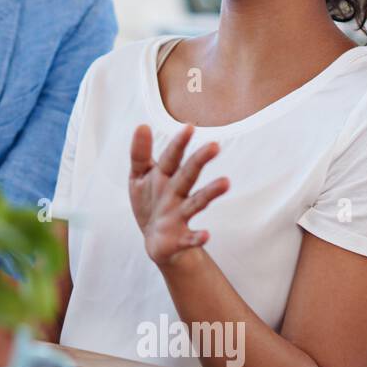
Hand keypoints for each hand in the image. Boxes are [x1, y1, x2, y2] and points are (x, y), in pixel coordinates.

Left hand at [128, 123, 229, 266]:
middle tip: (215, 146)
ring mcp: (179, 215)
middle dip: (199, 160)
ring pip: (196, 202)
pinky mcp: (180, 238)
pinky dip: (198, 237)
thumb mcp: (140, 176)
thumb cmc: (151, 202)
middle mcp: (175, 193)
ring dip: (210, 193)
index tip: (189, 127)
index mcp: (164, 177)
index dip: (178, 144)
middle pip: (187, 175)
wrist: (158, 241)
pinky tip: (207, 235)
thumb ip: (140, 153)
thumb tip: (142, 125)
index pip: (171, 157)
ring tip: (226, 182)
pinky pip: (190, 238)